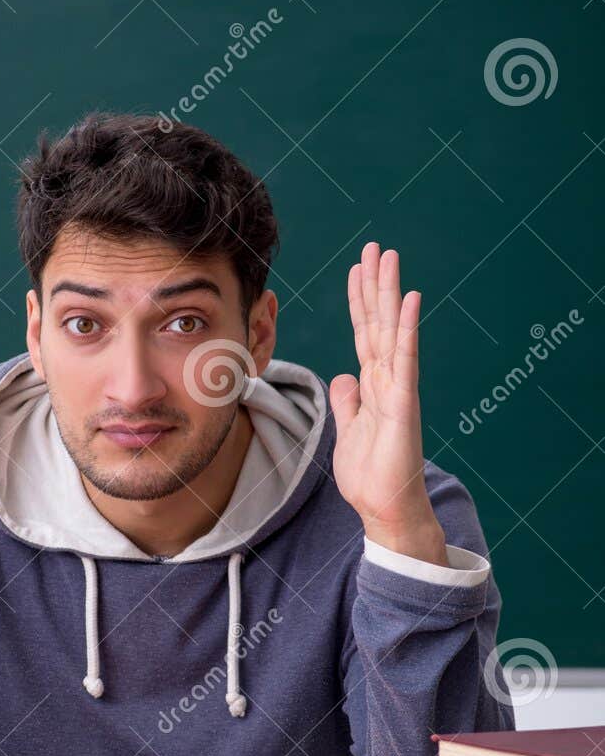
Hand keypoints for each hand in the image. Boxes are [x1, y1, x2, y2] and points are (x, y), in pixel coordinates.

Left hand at [329, 241, 446, 565]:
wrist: (386, 509)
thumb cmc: (371, 476)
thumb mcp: (347, 432)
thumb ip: (347, 402)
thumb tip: (344, 376)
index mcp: (373, 386)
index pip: (364, 334)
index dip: (359, 302)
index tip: (358, 269)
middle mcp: (388, 380)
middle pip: (378, 322)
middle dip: (375, 284)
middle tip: (375, 246)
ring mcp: (398, 389)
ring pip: (392, 330)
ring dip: (390, 292)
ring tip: (389, 256)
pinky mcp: (403, 404)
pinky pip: (405, 358)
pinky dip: (408, 328)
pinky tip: (411, 298)